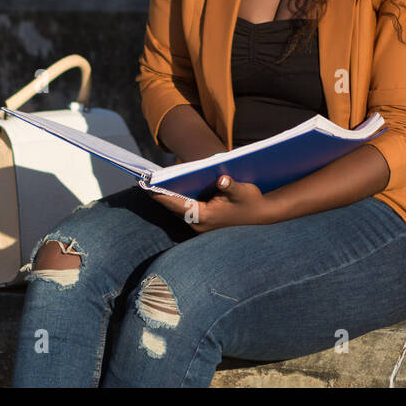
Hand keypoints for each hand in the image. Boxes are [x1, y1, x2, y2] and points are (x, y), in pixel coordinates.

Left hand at [148, 175, 275, 231]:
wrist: (262, 214)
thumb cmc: (251, 202)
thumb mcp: (242, 190)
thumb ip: (231, 185)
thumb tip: (222, 179)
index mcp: (205, 216)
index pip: (176, 204)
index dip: (160, 194)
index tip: (145, 185)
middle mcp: (199, 223)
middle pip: (173, 207)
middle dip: (159, 193)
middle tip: (142, 179)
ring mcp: (200, 225)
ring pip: (177, 209)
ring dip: (167, 197)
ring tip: (151, 182)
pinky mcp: (202, 223)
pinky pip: (184, 210)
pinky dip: (176, 200)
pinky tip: (170, 187)